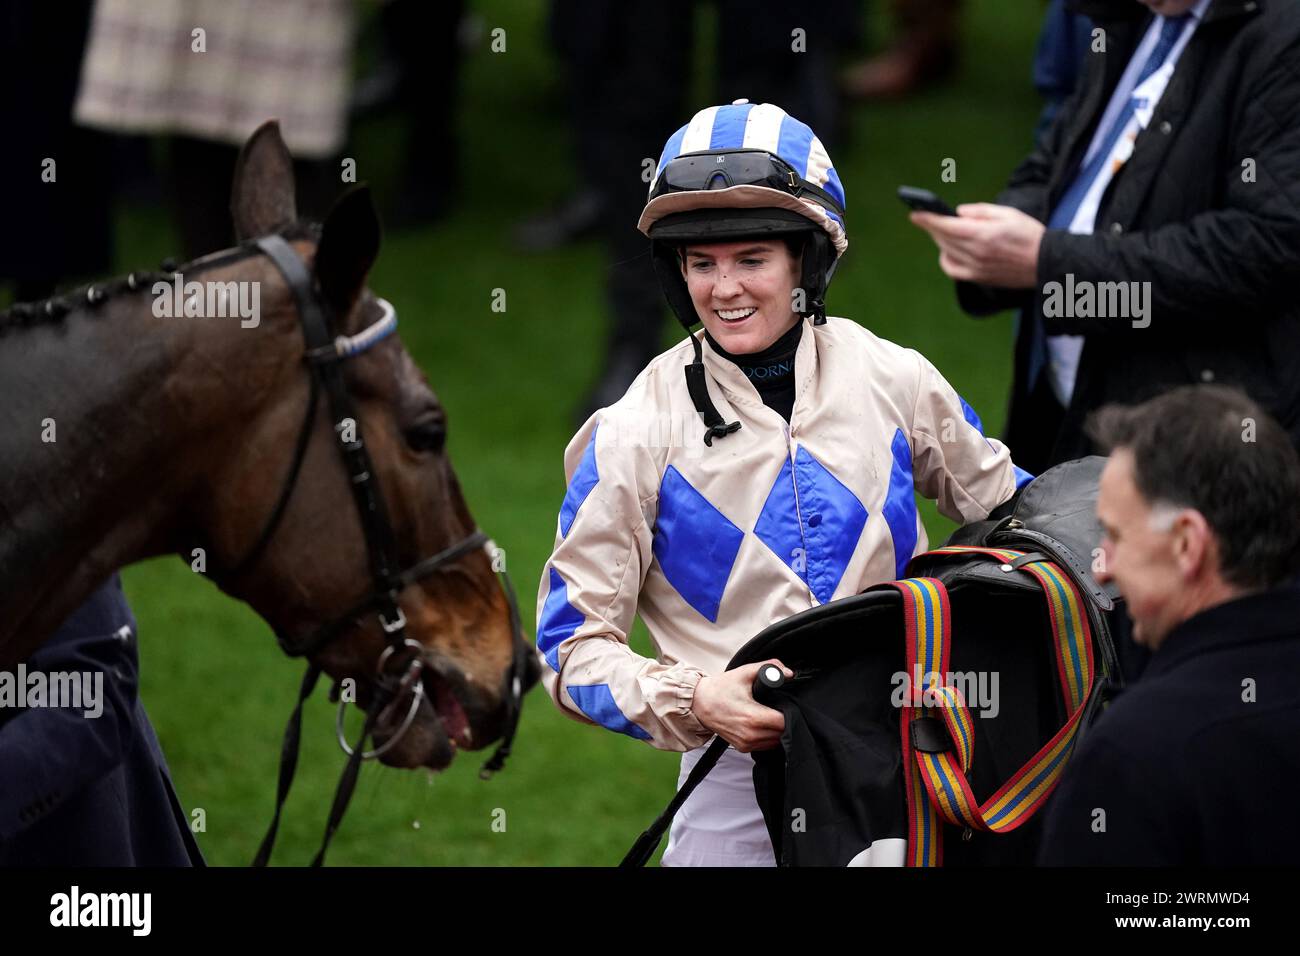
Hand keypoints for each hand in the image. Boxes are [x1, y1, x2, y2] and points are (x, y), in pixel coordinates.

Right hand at [691, 659, 793, 752]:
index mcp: (754, 718)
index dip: (791, 713)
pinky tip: (762, 723)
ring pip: (775, 741)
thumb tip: (788, 673)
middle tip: (778, 707)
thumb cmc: (721, 688)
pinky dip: (768, 736)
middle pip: (783, 733)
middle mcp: (751, 735)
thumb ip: (769, 667)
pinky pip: (765, 745)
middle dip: (785, 721)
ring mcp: (746, 744)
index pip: (786, 723)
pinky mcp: (743, 748)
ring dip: (777, 730)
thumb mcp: (744, 673)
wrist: (699, 703)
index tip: (787, 704)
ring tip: (770, 715)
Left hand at [909, 203, 1044, 288]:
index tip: (914, 214)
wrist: (1045, 262)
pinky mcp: (978, 278)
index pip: (946, 226)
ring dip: (940, 240)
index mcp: (983, 234)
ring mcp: (975, 268)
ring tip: (941, 230)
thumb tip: (957, 212)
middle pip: (943, 238)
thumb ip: (979, 211)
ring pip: (946, 252)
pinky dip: (946, 259)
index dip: (928, 219)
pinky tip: (948, 251)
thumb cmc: (1029, 234)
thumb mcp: (1007, 213)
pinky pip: (952, 269)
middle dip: (932, 227)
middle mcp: (976, 252)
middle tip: (927, 218)